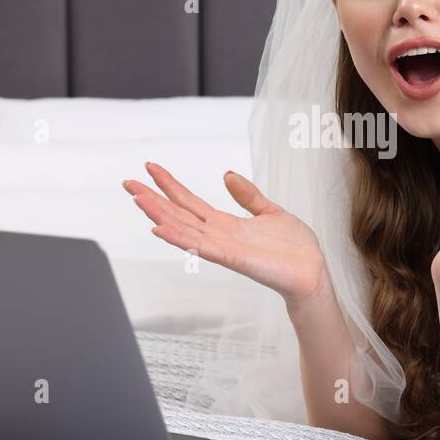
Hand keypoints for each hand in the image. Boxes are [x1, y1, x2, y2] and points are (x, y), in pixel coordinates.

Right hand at [122, 162, 328, 305]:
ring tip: (137, 200)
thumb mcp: (270, 211)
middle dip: (153, 199)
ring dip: (159, 215)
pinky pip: (201, 247)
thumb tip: (227, 174)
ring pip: (183, 229)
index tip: (151, 168)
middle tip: (128, 182)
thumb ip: (248, 195)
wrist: (311, 272)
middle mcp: (218, 236)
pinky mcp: (234, 258)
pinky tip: (160, 230)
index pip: (190, 202)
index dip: (170, 185)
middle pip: (178, 214)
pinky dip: (179, 239)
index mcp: (226, 224)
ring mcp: (223, 248)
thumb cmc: (294, 248)